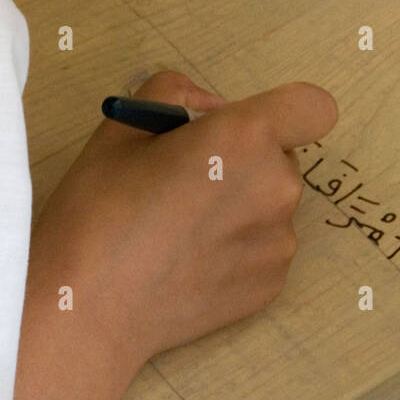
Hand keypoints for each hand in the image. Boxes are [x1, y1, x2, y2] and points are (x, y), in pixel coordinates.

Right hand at [40, 70, 338, 364]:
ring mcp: (279, 242)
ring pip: (270, 203)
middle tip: (187, 179)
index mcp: (245, 138)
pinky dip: (237, 247)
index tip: (246, 127)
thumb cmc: (99, 208)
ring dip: (240, 204)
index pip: (313, 108)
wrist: (86, 306)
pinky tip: (188, 260)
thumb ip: (175, 93)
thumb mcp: (125, 126)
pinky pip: (264, 246)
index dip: (286, 112)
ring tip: (181, 228)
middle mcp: (276, 187)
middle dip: (244, 158)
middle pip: (281, 156)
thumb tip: (210, 109)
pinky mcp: (271, 284)